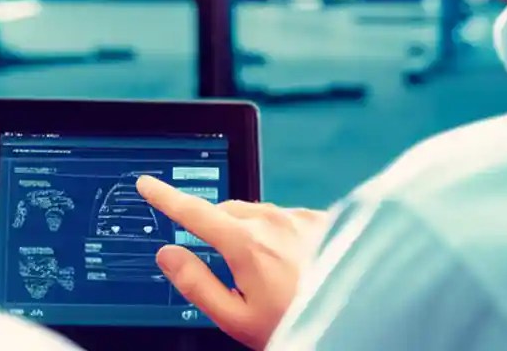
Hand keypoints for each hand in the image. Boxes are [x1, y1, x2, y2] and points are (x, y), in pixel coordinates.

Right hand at [136, 176, 327, 349]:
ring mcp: (300, 217)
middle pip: (225, 211)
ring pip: (258, 214)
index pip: (193, 212)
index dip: (165, 197)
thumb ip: (195, 284)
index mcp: (246, 244)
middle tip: (226, 266)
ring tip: (268, 274)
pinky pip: (288, 218)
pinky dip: (279, 233)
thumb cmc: (295, 324)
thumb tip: (168, 254)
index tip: (148, 184)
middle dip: (214, 228)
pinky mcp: (322, 219)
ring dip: (249, 232)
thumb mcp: (235, 318)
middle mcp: (273, 221)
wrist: (358, 323)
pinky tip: (293, 264)